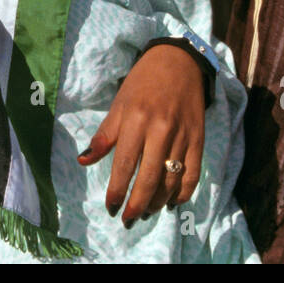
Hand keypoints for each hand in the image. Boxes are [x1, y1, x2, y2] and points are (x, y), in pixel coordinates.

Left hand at [77, 44, 204, 226]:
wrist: (179, 63)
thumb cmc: (142, 84)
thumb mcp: (119, 104)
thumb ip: (104, 135)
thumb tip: (83, 161)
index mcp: (136, 120)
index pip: (124, 164)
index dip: (117, 191)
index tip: (111, 208)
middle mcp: (160, 130)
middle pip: (149, 178)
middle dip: (137, 205)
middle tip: (128, 219)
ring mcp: (182, 135)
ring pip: (171, 180)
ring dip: (158, 202)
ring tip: (146, 212)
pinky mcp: (199, 139)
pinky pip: (193, 173)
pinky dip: (183, 193)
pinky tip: (172, 203)